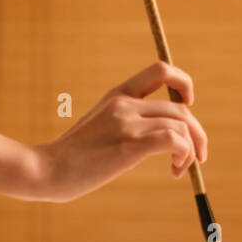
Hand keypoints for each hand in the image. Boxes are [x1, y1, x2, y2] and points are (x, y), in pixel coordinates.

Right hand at [31, 61, 207, 202]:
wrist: (44, 170)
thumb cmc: (69, 158)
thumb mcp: (97, 128)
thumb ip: (122, 123)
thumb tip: (155, 139)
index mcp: (117, 94)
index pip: (161, 70)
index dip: (183, 83)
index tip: (189, 104)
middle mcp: (124, 103)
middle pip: (180, 109)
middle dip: (197, 133)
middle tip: (197, 157)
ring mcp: (127, 122)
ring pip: (182, 125)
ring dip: (191, 149)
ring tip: (179, 169)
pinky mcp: (130, 145)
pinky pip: (175, 140)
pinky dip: (184, 155)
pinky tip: (174, 171)